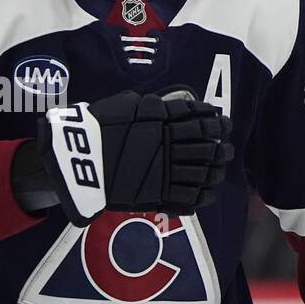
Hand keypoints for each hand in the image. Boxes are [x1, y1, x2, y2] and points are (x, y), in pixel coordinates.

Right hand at [36, 87, 231, 226]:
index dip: (215, 122)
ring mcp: (166, 172)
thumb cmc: (97, 127)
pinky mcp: (159, 196)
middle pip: (207, 146)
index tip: (223, 124)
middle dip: (221, 148)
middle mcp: (169, 144)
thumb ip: (150, 107)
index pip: (199, 119)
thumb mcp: (125, 106)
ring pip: (203, 172)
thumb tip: (168, 105)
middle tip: (227, 150)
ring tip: (219, 171)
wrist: (77, 159)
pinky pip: (189, 198)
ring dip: (215, 171)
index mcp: (162, 120)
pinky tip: (207, 193)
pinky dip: (202, 196)